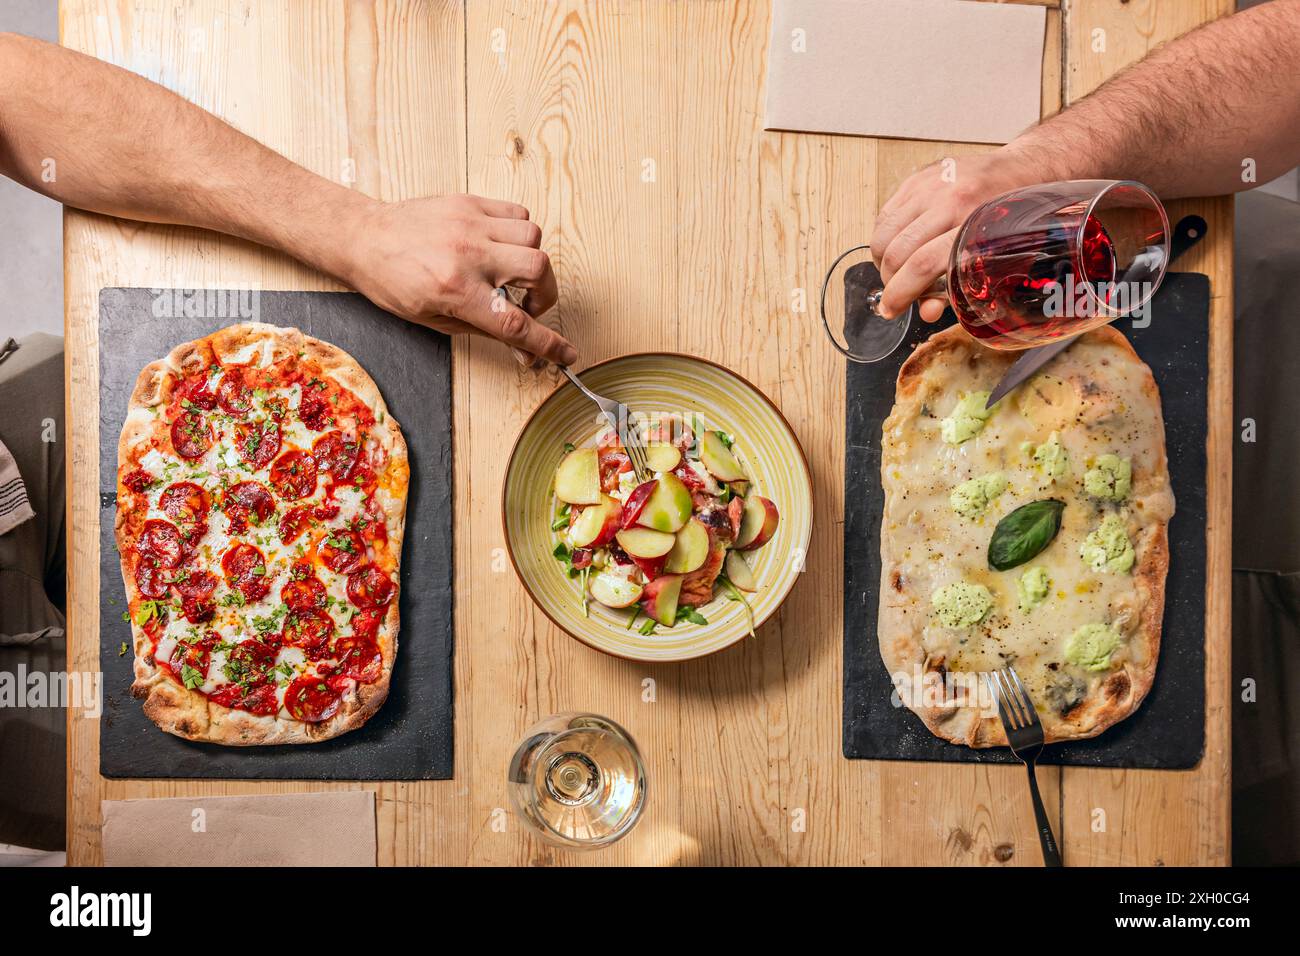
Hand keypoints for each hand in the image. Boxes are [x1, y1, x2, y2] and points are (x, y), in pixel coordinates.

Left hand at [343, 194, 573, 365]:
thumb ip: (484, 330)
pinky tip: (501, 246)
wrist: (364, 238)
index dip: (547, 343)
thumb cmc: (393, 282)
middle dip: (543, 295)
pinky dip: (519, 233)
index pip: (515, 323)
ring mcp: (471, 224)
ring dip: (531, 260)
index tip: (566, 353)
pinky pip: (518, 214)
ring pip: (533, 237)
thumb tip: (523, 349)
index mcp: (455, 290)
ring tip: (510, 271)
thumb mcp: (435, 319)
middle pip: (539, 270)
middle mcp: (468, 254)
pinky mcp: (470, 203)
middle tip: (526, 304)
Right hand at [870, 148, 1040, 321]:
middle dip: (889, 281)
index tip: (890, 310)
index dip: (900, 294)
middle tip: (896, 293)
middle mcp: (950, 201)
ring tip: (895, 272)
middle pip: (898, 252)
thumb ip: (959, 286)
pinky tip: (897, 248)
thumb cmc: (1011, 219)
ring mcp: (930, 186)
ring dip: (882, 261)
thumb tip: (927, 312)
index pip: (923, 264)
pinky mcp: (917, 179)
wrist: (1020, 168)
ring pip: (883, 234)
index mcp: (975, 225)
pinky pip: (884, 216)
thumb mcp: (995, 258)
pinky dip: (885, 239)